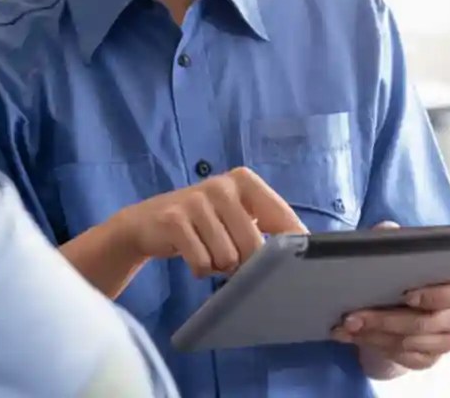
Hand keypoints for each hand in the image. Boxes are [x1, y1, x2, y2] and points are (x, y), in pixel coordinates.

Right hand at [110, 167, 307, 278]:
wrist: (147, 222)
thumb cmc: (204, 224)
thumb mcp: (237, 217)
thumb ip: (267, 228)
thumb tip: (302, 251)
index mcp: (245, 181)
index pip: (282, 218)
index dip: (293, 247)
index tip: (301, 267)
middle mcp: (222, 185)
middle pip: (254, 246)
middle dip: (245, 263)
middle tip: (231, 257)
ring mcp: (196, 200)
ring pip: (227, 258)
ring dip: (219, 266)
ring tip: (207, 250)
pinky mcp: (174, 220)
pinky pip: (202, 262)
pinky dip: (199, 268)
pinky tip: (191, 253)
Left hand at [331, 222, 449, 376]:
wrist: (394, 311)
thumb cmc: (400, 279)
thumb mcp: (394, 254)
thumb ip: (393, 238)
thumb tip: (389, 229)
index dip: (436, 295)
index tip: (406, 294)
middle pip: (427, 323)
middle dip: (386, 320)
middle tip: (353, 316)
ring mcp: (443, 342)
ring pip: (410, 343)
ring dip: (374, 335)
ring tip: (346, 325)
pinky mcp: (426, 359)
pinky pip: (402, 358)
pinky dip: (373, 347)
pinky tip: (351, 337)